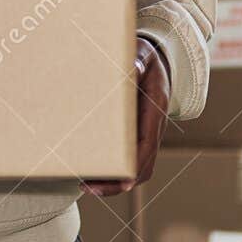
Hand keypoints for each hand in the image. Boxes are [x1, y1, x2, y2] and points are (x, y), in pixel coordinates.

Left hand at [82, 37, 167, 197]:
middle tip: (88, 187)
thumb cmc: (145, 57)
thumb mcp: (142, 54)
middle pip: (141, 167)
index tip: (121, 180)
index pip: (148, 146)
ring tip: (85, 185)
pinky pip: (127, 159)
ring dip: (113, 182)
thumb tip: (132, 68)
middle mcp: (152, 128)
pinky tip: (90, 171)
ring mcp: (145, 134)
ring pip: (135, 168)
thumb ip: (137, 61)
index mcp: (155, 111)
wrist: (155, 60)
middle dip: (117, 182)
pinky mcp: (135, 135)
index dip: (135, 166)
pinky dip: (112, 170)